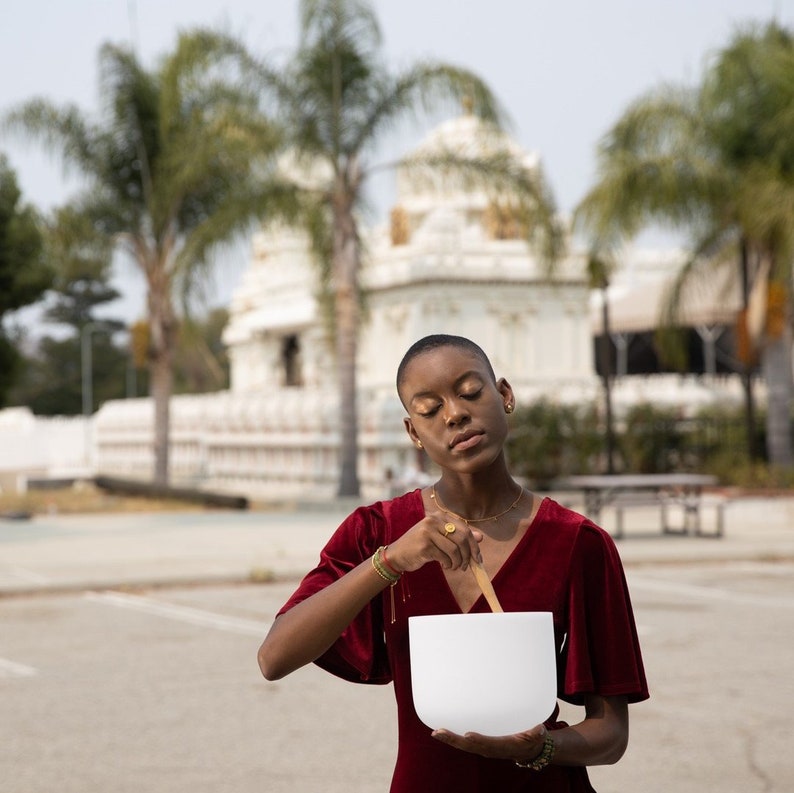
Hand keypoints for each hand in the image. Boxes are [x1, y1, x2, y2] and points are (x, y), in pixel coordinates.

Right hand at [385, 513, 482, 573]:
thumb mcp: (440, 538)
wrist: (397, 554)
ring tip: (454, 567)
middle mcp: (433, 520)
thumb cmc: (421, 545)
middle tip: (466, 566)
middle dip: (467, 555)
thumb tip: (480, 537)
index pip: (464, 529)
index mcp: (440, 516)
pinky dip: (448, 564)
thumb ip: (459, 536)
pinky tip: (445, 566)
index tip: (478, 558)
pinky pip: (445, 557)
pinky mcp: (424, 545)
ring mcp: (428, 532)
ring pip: (454, 549)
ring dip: (457, 562)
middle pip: (462, 539)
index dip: (474, 545)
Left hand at [431, 724, 548, 762]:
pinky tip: (442, 731)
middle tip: (439, 732)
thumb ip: (537, 734)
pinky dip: (453, 738)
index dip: (479, 741)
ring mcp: (484, 747)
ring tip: (436, 732)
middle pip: (471, 746)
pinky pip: (465, 742)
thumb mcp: (537, 736)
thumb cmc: (532, 738)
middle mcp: (491, 749)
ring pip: (465, 745)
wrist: (529, 750)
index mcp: (505, 746)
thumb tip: (539, 729)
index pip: (490, 744)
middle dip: (455, 740)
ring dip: (450, 739)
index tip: (468, 736)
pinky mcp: (481, 744)